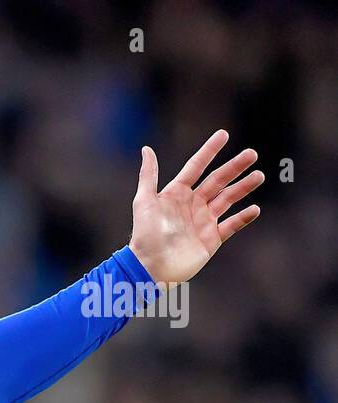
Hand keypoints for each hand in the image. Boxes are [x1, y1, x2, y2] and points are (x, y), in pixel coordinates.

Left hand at [127, 130, 262, 286]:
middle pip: (217, 181)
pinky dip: (243, 217)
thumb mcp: (144, 202)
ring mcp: (203, 221)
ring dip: (243, 187)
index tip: (223, 134)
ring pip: (228, 199)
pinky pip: (231, 225)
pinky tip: (255, 208)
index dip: (209, 151)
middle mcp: (192, 205)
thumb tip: (146, 149)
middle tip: (252, 154)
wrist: (151, 267)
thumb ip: (148, 176)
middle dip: (234, 167)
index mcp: (176, 194)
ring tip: (259, 176)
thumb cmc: (145, 234)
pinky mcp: (211, 239)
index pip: (196, 167)